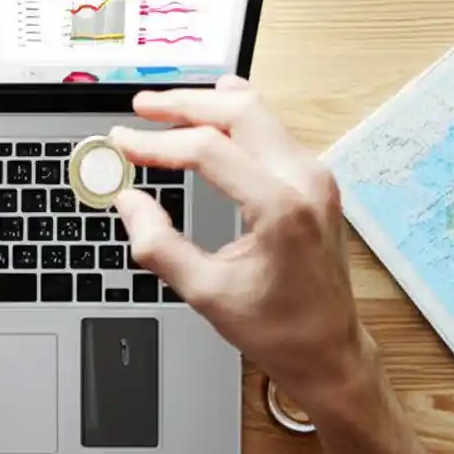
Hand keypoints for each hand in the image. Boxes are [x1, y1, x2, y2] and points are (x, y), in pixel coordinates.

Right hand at [110, 76, 371, 415]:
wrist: (329, 350)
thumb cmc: (279, 329)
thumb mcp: (205, 293)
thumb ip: (158, 244)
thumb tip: (128, 201)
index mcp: (281, 208)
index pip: (207, 150)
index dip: (157, 142)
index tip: (123, 141)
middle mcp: (306, 181)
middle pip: (239, 110)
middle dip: (184, 103)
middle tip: (142, 106)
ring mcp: (316, 177)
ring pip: (259, 112)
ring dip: (210, 104)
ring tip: (168, 106)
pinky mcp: (315, 181)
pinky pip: (273, 129)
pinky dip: (236, 117)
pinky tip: (215, 108)